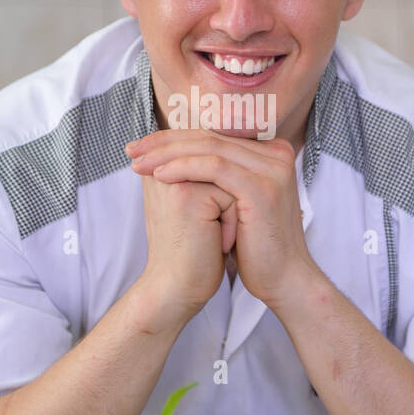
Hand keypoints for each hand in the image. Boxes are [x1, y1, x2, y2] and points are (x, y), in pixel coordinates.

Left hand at [126, 130, 317, 307]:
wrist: (281, 279)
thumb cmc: (252, 245)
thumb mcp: (231, 202)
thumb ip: (213, 175)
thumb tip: (169, 154)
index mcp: (268, 152)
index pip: (213, 134)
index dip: (172, 138)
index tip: (139, 148)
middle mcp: (275, 153)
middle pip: (210, 137)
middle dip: (164, 142)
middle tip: (132, 150)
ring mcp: (272, 168)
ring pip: (210, 148)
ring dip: (168, 153)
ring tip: (139, 163)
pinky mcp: (263, 187)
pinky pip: (216, 168)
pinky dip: (184, 168)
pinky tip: (160, 175)